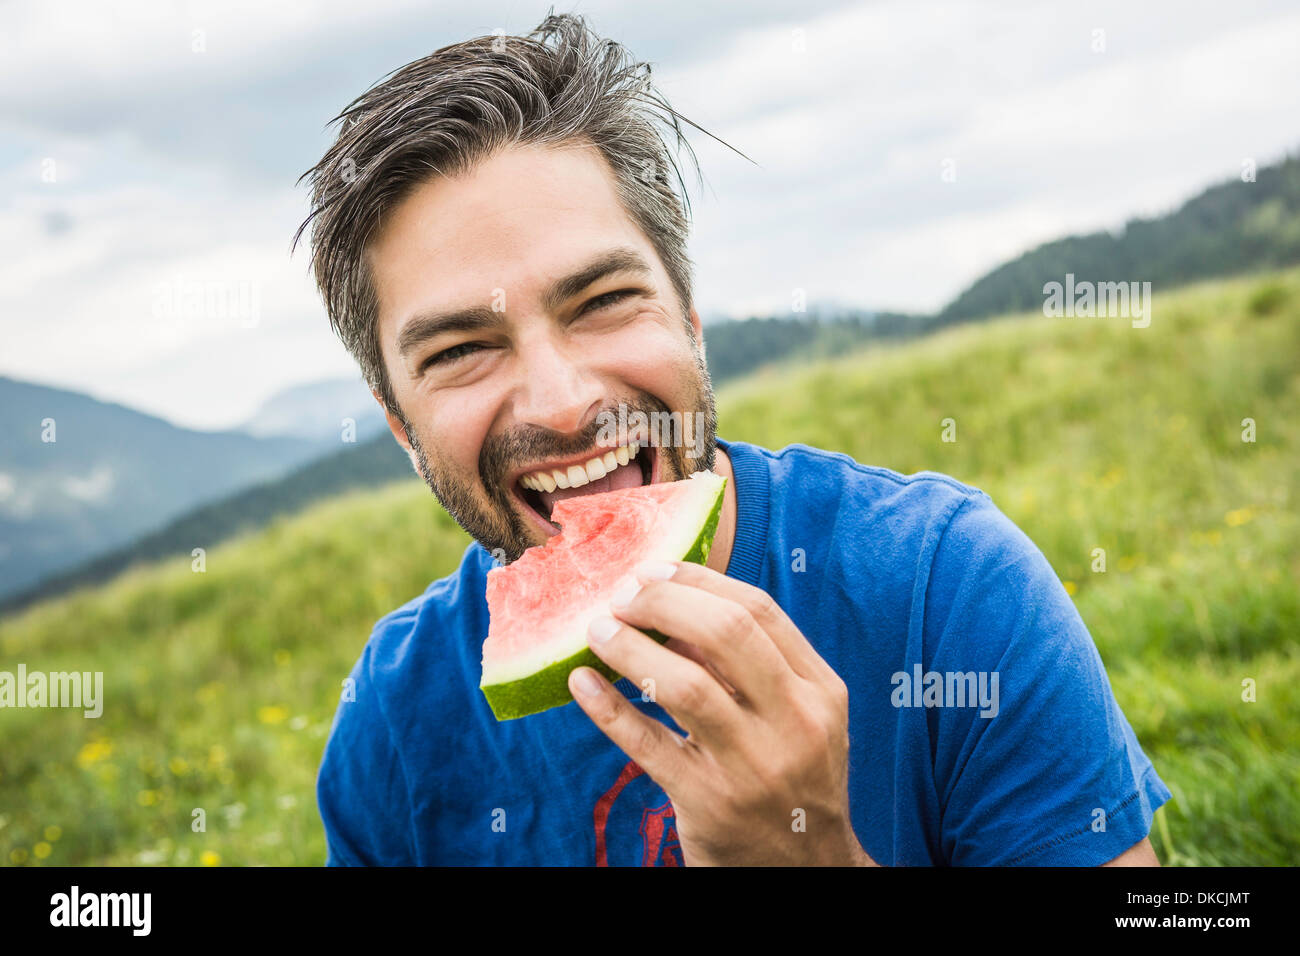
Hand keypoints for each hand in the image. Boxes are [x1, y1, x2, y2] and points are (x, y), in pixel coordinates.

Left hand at [568, 560, 874, 865]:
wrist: (807, 871)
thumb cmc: (793, 778)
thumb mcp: (799, 718)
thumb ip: (754, 666)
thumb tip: (675, 609)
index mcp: (820, 690)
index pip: (757, 611)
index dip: (697, 581)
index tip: (653, 570)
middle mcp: (794, 723)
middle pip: (724, 633)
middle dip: (662, 602)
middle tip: (621, 595)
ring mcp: (752, 766)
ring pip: (682, 684)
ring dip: (628, 648)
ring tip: (596, 631)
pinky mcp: (709, 804)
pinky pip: (646, 744)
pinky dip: (607, 708)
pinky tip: (582, 683)